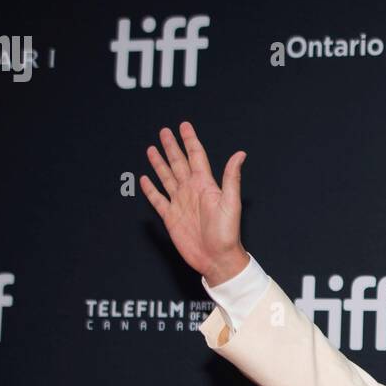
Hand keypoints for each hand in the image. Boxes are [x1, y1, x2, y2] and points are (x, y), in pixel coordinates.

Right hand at [141, 120, 247, 284]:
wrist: (218, 259)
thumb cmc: (227, 234)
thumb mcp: (231, 203)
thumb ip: (231, 178)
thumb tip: (240, 154)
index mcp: (205, 185)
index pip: (196, 156)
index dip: (190, 140)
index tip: (184, 125)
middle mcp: (191, 191)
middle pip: (178, 163)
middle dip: (171, 147)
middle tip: (164, 131)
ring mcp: (180, 203)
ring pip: (166, 177)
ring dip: (159, 163)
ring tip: (152, 149)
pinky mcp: (170, 217)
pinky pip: (158, 199)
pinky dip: (150, 189)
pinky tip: (145, 179)